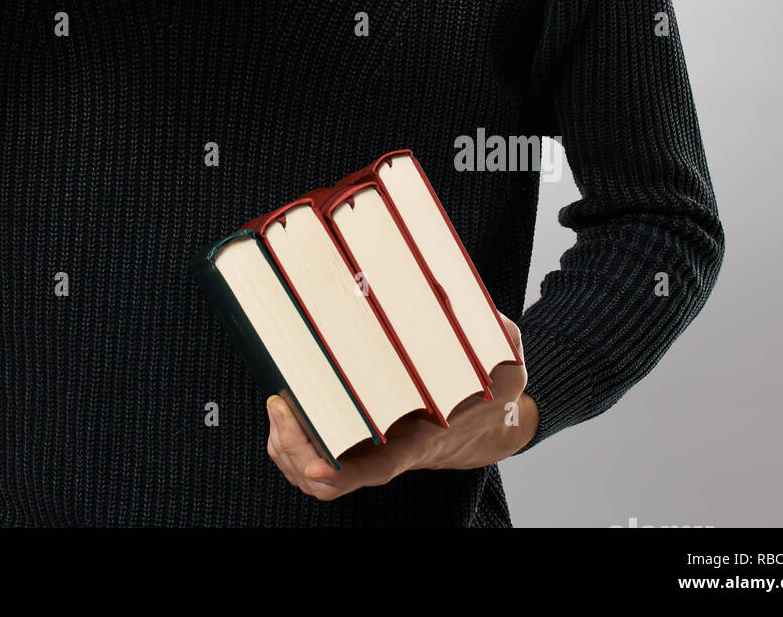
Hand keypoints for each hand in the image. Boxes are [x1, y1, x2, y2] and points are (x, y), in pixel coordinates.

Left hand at [265, 313, 536, 499]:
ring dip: (286, 445)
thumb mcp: (503, 359)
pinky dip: (289, 440)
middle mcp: (387, 453)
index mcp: (420, 440)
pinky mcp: (353, 441)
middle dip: (295, 447)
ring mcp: (367, 452)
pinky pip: (312, 456)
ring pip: (313, 472)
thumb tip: (470, 307)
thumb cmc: (489, 387)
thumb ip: (494, 334)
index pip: (379, 466)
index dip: (345, 470)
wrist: (487, 421)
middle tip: (280, 402)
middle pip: (330, 476)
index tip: (319, 466)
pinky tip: (286, 405)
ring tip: (278, 402)